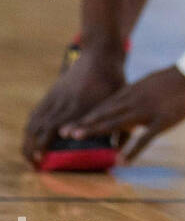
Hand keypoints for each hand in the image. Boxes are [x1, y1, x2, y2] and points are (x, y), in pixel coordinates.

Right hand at [23, 45, 124, 166]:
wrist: (99, 55)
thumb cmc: (114, 80)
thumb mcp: (119, 104)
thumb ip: (120, 128)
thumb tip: (119, 152)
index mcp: (80, 107)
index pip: (57, 129)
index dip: (45, 145)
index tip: (43, 159)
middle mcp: (64, 103)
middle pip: (40, 129)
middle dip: (34, 148)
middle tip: (35, 165)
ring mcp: (55, 98)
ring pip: (34, 122)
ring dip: (29, 140)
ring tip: (31, 156)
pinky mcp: (51, 94)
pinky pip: (36, 113)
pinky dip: (31, 127)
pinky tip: (31, 137)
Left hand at [61, 66, 184, 162]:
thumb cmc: (177, 79)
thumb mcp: (151, 84)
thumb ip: (138, 97)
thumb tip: (128, 105)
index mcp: (133, 92)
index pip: (105, 106)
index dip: (87, 116)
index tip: (71, 124)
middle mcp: (134, 101)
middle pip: (105, 114)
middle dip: (84, 124)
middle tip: (65, 133)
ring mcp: (147, 111)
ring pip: (116, 123)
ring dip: (96, 131)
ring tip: (78, 139)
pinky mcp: (162, 121)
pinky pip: (145, 138)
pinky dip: (132, 150)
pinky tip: (122, 160)